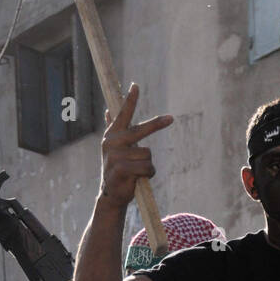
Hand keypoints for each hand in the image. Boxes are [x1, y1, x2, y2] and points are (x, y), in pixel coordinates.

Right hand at [98, 83, 173, 204]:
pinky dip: (147, 174)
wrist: (110, 195)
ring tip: (136, 173)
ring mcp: (115, 155)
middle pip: (140, 130)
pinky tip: (136, 179)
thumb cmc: (117, 169)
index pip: (122, 113)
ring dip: (148, 165)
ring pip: (147, 154)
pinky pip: (146, 167)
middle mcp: (112, 142)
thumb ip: (112, 128)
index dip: (129, 100)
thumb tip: (108, 110)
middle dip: (156, 125)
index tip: (135, 85)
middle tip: (171, 118)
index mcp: (112, 135)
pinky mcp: (121, 168)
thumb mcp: (114, 148)